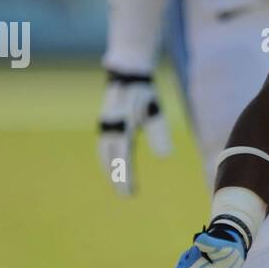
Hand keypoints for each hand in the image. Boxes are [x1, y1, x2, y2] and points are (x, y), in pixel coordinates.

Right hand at [98, 73, 171, 195]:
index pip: (122, 157)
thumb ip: (159, 133)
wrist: (127, 73)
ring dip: (110, 170)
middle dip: (116, 177)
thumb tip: (164, 158)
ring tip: (120, 185)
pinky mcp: (107, 124)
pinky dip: (108, 160)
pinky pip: (105, 147)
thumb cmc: (143, 94)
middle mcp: (110, 127)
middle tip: (125, 194)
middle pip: (109, 159)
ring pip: (104, 153)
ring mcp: (106, 125)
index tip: (129, 192)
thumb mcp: (155, 112)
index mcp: (122, 125)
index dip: (125, 176)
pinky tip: (117, 169)